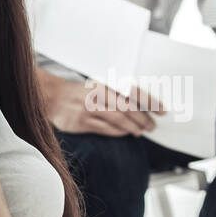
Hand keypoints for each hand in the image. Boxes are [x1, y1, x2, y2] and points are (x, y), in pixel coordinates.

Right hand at [36, 68, 164, 135]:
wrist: (52, 96)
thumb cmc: (79, 92)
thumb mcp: (98, 86)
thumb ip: (116, 94)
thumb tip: (141, 105)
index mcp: (104, 84)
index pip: (133, 92)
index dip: (150, 101)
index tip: (163, 110)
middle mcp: (98, 95)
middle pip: (128, 109)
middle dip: (143, 119)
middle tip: (152, 126)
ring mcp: (89, 110)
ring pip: (118, 121)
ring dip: (133, 127)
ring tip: (141, 130)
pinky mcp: (82, 123)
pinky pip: (105, 129)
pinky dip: (118, 132)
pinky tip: (126, 132)